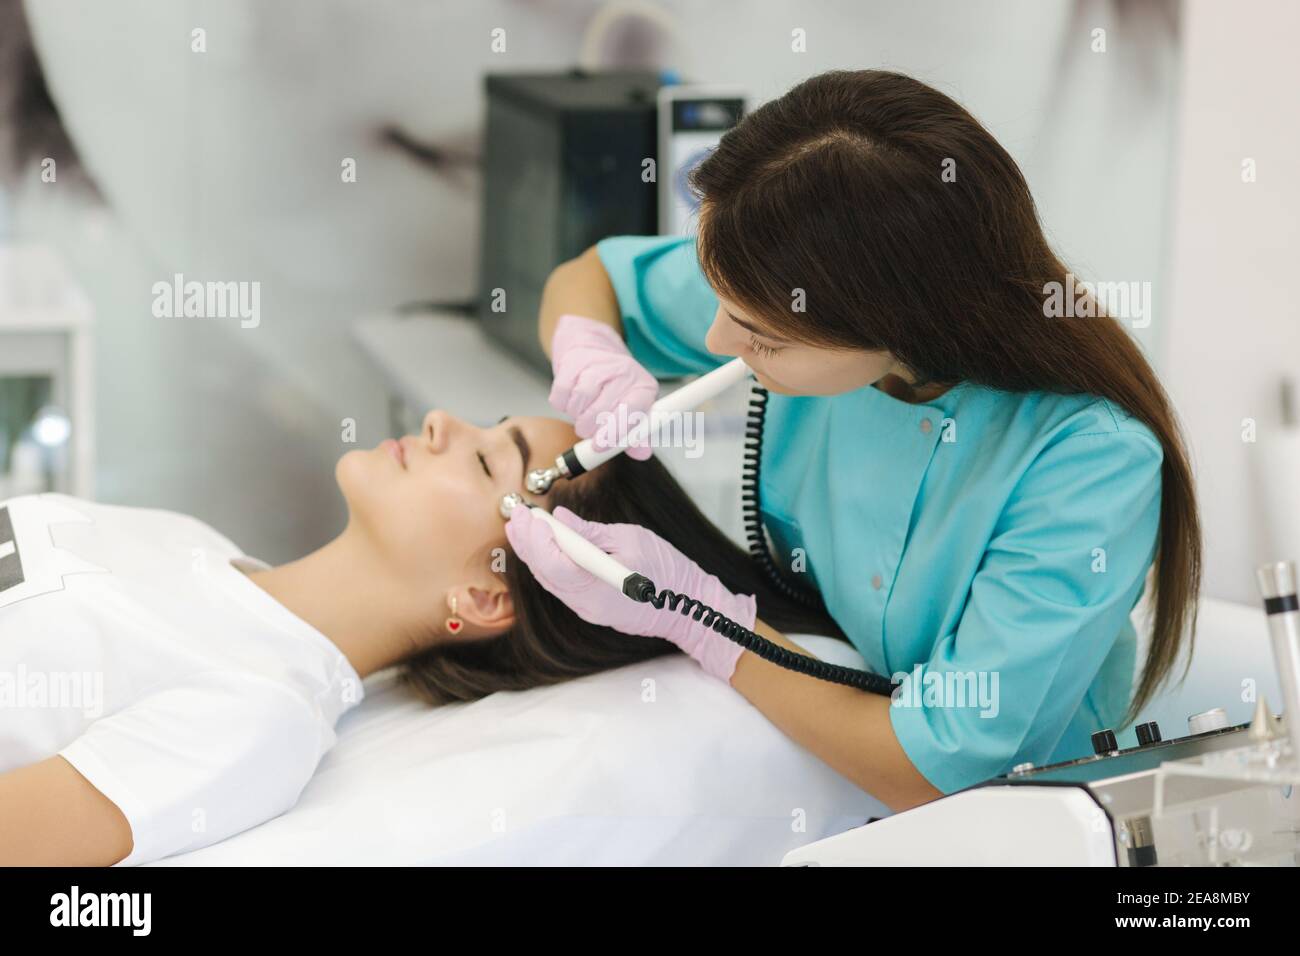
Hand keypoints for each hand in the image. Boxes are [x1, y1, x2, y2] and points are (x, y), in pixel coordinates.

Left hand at [505, 505, 755, 681]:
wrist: (689, 606)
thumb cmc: (669, 571)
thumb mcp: (633, 539)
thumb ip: (592, 532)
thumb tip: (561, 519)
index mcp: (599, 586)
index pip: (556, 565)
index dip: (538, 540)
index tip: (530, 516)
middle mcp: (587, 604)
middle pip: (545, 573)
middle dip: (527, 543)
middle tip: (516, 515)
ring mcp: (587, 609)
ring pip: (549, 580)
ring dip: (532, 553)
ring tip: (519, 527)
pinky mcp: (590, 608)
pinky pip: (560, 585)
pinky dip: (547, 564)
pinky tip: (540, 547)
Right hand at [548, 313, 658, 459]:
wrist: (591, 346)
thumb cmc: (614, 383)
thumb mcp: (632, 407)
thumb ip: (637, 434)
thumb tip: (642, 454)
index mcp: (643, 386)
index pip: (632, 412)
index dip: (615, 433)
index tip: (600, 445)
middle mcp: (623, 372)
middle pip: (600, 413)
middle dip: (590, 429)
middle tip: (590, 428)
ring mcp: (597, 365)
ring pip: (578, 406)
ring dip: (575, 416)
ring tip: (582, 410)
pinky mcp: (572, 363)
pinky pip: (560, 396)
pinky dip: (562, 403)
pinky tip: (571, 398)